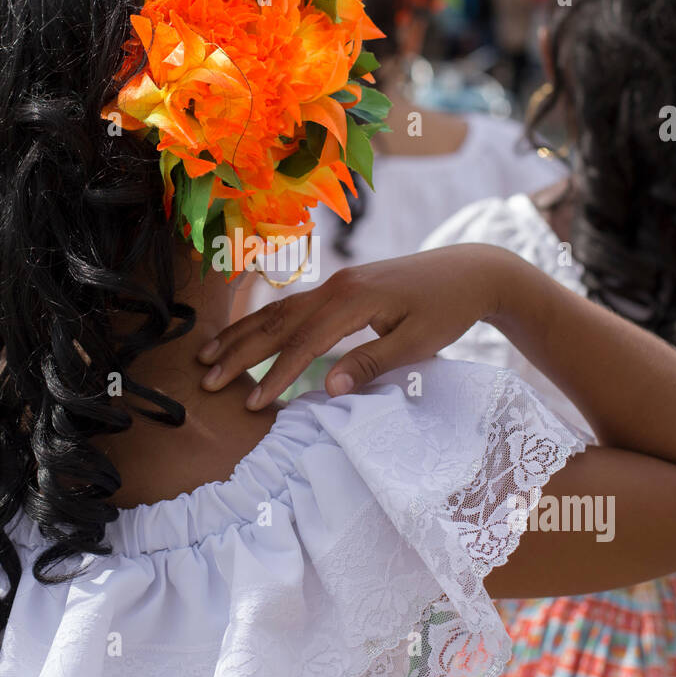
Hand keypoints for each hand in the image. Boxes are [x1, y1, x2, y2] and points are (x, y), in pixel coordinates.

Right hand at [199, 245, 513, 408]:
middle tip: (206, 380)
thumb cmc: (447, 309)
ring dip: (242, 334)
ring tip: (207, 355)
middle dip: (239, 352)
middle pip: (277, 322)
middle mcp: (336, 286)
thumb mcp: (417, 343)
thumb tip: (327, 389)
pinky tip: (243, 336)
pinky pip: (292, 307)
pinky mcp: (339, 287)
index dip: (276, 376)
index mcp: (353, 299)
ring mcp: (335, 283)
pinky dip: (263, 324)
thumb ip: (371, 364)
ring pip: (278, 311)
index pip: (304, 344)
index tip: (253, 405)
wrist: (469, 271)